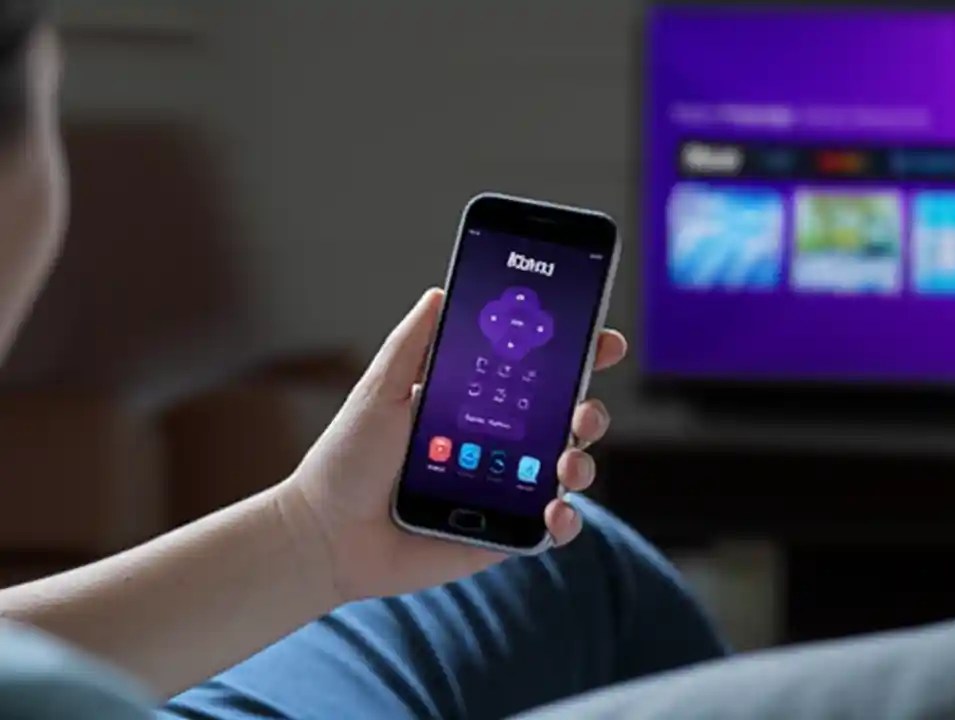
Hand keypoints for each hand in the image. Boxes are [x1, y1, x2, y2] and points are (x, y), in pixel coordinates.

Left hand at [277, 288, 626, 603]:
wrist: (325, 534)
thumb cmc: (345, 461)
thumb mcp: (378, 392)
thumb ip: (412, 344)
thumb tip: (441, 292)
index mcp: (477, 405)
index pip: (539, 375)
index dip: (577, 356)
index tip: (602, 340)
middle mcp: (501, 445)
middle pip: (567, 420)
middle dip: (592, 409)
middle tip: (583, 410)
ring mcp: (507, 489)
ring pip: (569, 470)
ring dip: (583, 462)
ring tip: (566, 464)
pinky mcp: (504, 533)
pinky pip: (552, 527)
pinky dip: (566, 520)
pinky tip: (554, 512)